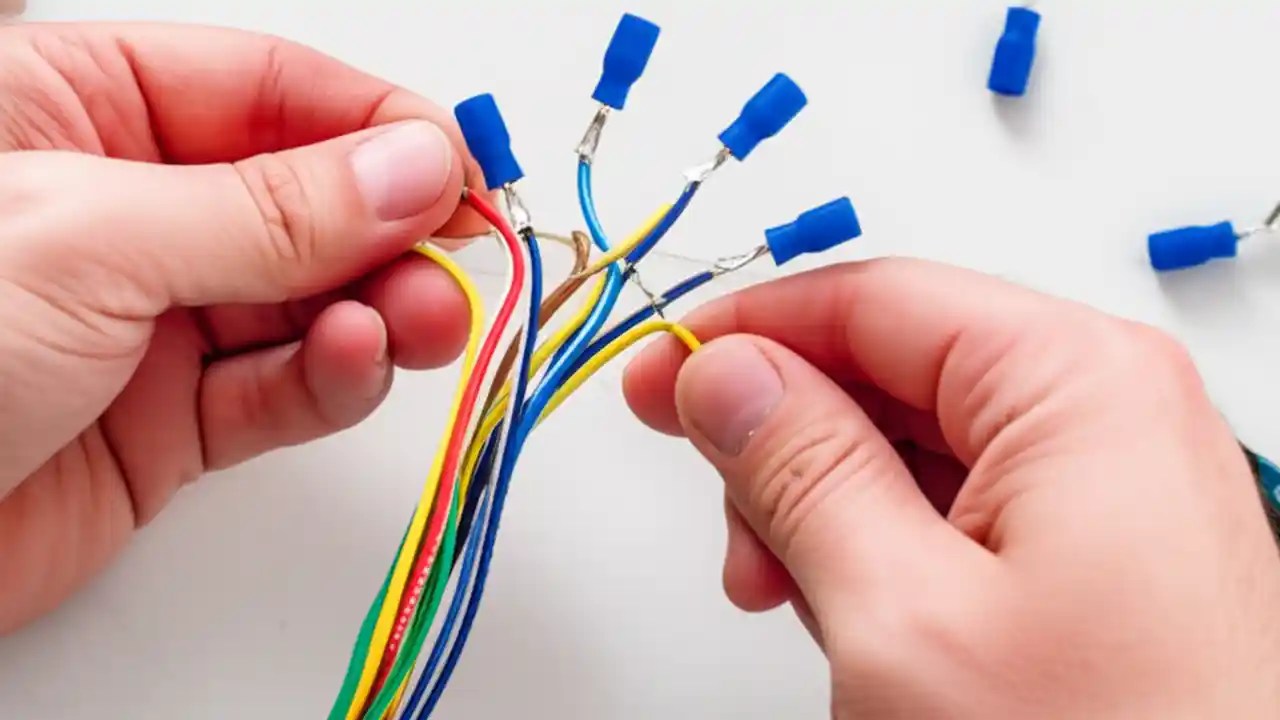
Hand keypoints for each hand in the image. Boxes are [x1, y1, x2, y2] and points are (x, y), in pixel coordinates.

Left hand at [0, 24, 484, 631]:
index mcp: (74, 107)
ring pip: (308, 299)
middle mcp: (126, 209)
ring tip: (422, 320)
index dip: (378, 124)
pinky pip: (280, 388)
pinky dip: (333, 379)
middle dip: (391, 227)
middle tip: (458, 253)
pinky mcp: (167, 421)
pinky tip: (356, 362)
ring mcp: (151, 319)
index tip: (458, 166)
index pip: (269, 89)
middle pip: (306, 198)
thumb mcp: (87, 239)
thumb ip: (267, 210)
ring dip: (380, 309)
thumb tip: (408, 167)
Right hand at [624, 258, 1279, 717]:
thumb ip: (799, 469)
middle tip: (732, 527)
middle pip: (891, 370)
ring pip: (916, 446)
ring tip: (802, 598)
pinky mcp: (1104, 552)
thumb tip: (727, 376)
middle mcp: (1110, 413)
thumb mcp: (901, 615)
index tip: (658, 376)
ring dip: (831, 511)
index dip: (744, 331)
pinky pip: (962, 509)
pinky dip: (888, 552)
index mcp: (1078, 383)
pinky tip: (862, 617)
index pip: (869, 299)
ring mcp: (1114, 486)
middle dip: (789, 444)